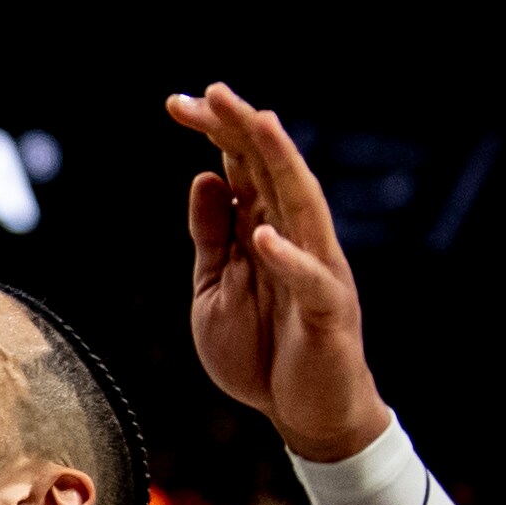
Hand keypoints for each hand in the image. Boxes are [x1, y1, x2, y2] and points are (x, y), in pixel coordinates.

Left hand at [166, 82, 386, 459]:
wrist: (305, 415)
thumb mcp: (215, 288)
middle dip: (243, 128)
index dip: (214, 132)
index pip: (241, 166)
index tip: (176, 103)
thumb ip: (210, 236)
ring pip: (303, 206)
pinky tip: (263, 236)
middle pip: (271, 171)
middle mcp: (296, 238)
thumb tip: (205, 176)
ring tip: (255, 125)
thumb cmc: (261, 350)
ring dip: (279, 164)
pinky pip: (311, 282)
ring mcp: (317, 271)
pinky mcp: (329, 313)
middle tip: (211, 89)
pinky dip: (288, 260)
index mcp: (265, 228)